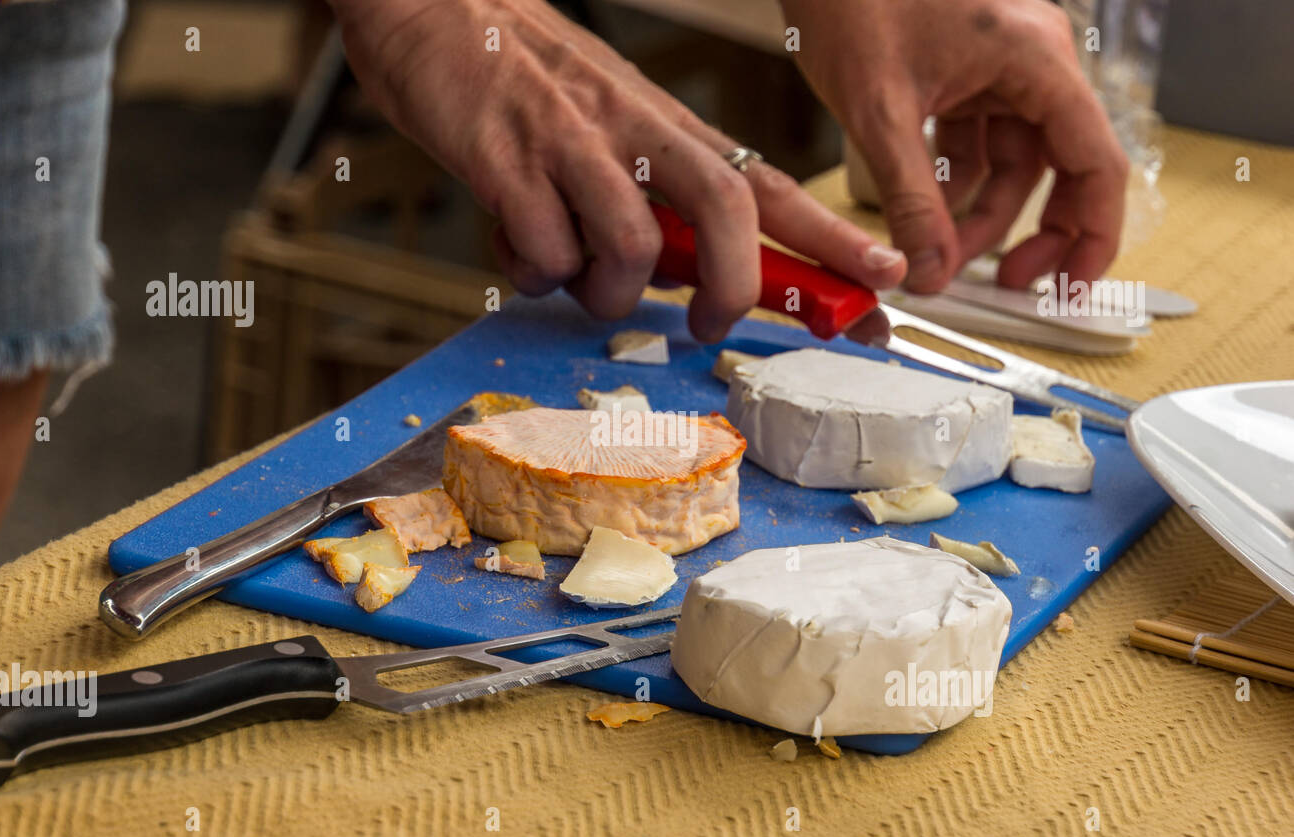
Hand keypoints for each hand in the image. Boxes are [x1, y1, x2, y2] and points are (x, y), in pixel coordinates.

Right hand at [330, 0, 907, 340]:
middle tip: (708, 324)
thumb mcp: (616, 128)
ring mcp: (573, 144)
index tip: (884, 277)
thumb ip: (655, 200)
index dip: (830, 235)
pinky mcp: (506, 161)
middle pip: (726, 205)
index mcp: (668, 128)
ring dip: (609, 289)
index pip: (768, 185)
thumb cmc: (531, 84)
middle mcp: (634, 131)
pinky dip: (539, 271)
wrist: (434, 10)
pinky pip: (544, 248)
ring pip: (630, 244)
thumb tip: (686, 281)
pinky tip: (523, 248)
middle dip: (736, 283)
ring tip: (578, 279)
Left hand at [781, 0, 1127, 291]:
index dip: (1092, 235)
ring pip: (1012, 163)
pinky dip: (955, 185)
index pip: (1095, 163)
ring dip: (982, 215)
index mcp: (1037, 61)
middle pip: (1060, 167)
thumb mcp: (882, 113)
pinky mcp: (964, 74)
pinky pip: (976, 143)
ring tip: (942, 259)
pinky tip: (925, 217)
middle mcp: (1031, 63)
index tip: (1071, 290)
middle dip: (1033, 232)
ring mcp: (999, 68)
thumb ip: (911, 200)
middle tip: (1002, 285)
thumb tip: (930, 273)